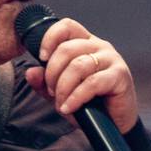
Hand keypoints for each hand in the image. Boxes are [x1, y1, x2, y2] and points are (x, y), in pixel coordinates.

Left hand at [23, 18, 138, 133]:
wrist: (113, 124)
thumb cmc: (89, 104)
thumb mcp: (61, 93)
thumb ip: (44, 83)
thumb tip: (30, 72)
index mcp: (86, 43)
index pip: (67, 26)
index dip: (50, 38)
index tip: (41, 58)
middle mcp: (100, 46)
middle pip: (67, 48)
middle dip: (52, 73)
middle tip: (51, 92)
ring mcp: (112, 59)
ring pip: (78, 66)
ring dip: (63, 88)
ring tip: (61, 104)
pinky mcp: (120, 76)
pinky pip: (92, 83)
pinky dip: (76, 97)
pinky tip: (69, 108)